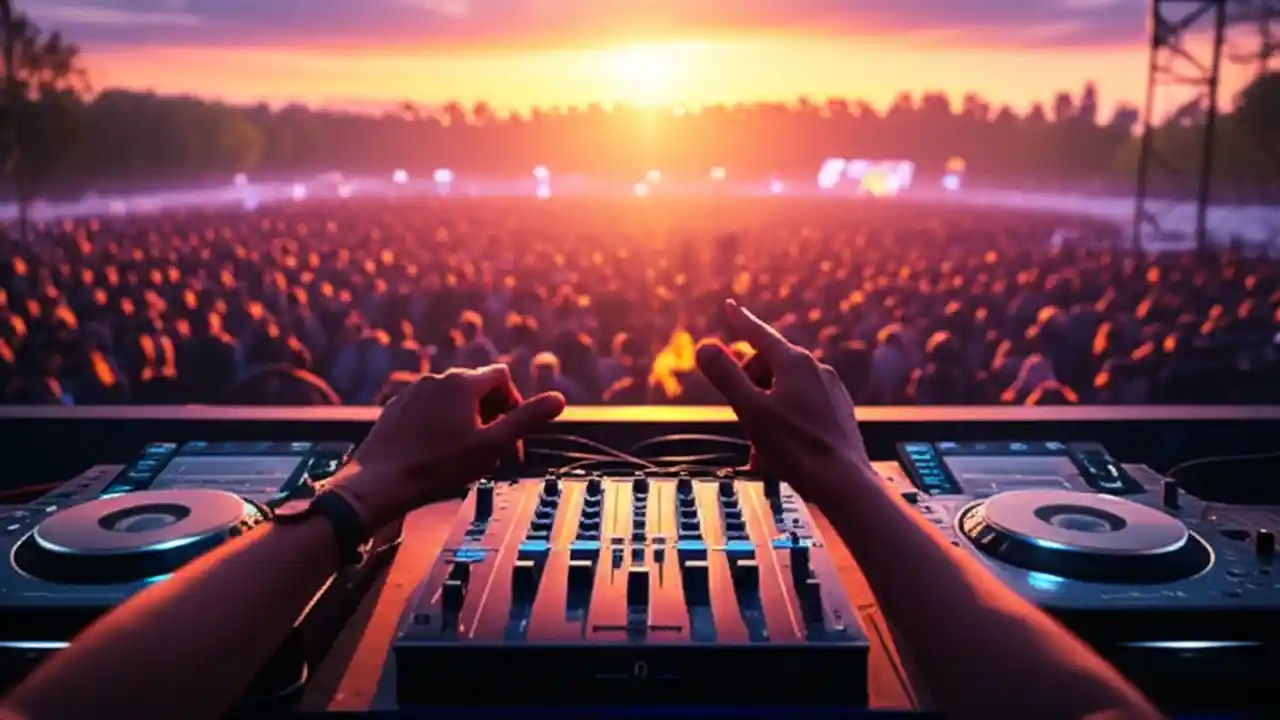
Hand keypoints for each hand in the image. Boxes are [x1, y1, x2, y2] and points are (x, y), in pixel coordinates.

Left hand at [330, 364, 565, 529]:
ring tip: (464, 454)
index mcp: (462, 382)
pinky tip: (436, 453)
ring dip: (467, 420)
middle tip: (492, 450)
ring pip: (452, 399)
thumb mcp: (491, 445)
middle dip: (492, 414)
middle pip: (477, 387)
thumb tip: (559, 399)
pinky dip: (440, 424)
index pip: (502, 377)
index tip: (511, 436)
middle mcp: (437, 378)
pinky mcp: (395, 408)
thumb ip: (526, 419)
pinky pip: (428, 409)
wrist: (378, 483)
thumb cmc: (437, 467)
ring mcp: (412, 392)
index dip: (514, 403)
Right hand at [696, 299, 876, 504]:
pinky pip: (802, 406)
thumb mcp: (751, 411)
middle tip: (743, 418)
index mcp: (795, 363)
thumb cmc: (798, 448)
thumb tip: (704, 347)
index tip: (729, 305)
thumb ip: (726, 377)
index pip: (760, 333)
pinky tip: (779, 451)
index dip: (740, 320)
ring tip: (760, 446)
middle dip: (750, 387)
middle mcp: (817, 369)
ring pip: (784, 390)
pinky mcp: (838, 411)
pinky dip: (784, 421)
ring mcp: (831, 390)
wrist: (844, 483)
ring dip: (765, 411)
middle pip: (769, 365)